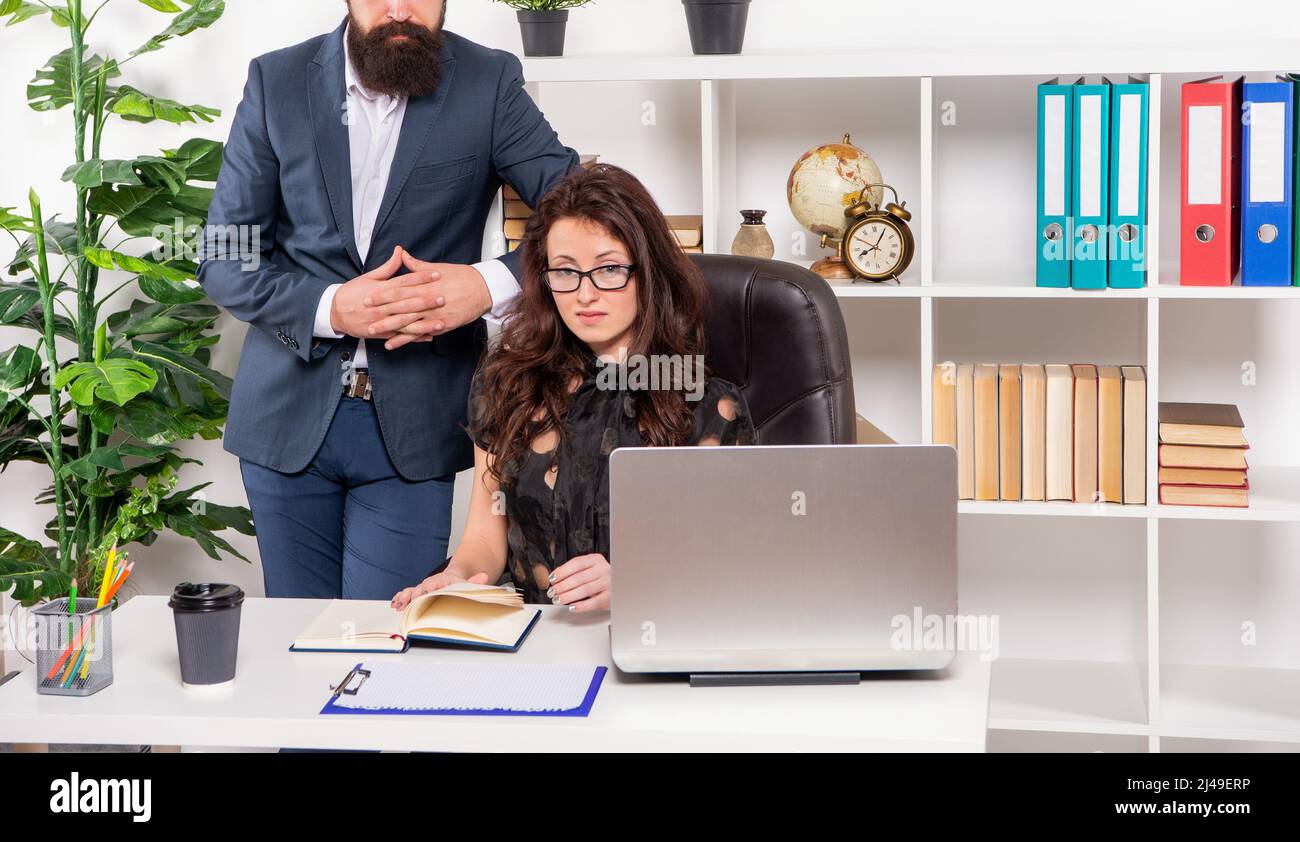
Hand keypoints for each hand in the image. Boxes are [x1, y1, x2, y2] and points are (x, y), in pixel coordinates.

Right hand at [329, 246, 431, 342]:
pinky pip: (400, 336)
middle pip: (407, 303)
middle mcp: (382, 306)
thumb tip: (400, 250)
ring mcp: (382, 321)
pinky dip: (414, 337)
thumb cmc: (353, 293)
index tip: (436, 274)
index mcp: (380, 289)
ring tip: (441, 322)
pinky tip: (429, 336)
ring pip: (405, 322)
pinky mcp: (381, 333)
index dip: (421, 278)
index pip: (404, 282)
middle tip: (443, 297)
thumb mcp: (369, 277)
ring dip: (424, 323)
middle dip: (426, 300)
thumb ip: (388, 267)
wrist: (335, 312)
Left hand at [366, 252, 491, 350]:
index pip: (398, 290)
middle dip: (380, 312)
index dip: (381, 294)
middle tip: (364, 316)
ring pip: (407, 322)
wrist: (483, 288)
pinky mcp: (441, 325)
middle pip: (399, 307)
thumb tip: (402, 253)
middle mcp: (427, 300)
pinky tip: (393, 343)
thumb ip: (416, 265)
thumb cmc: (461, 276)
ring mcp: (434, 314)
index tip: (367, 297)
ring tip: (373, 332)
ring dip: (389, 328)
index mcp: (424, 284)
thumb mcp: (437, 267)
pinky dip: (405, 339)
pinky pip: (420, 333)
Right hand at [391, 569, 490, 610]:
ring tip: (399, 605)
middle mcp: (430, 584)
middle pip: (420, 590)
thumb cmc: (458, 583)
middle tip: (408, 603)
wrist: (452, 579)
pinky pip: (407, 595)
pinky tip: (395, 604)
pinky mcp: (418, 594)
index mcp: (442, 581)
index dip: (430, 587)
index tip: (426, 590)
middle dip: (414, 597)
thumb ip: (475, 581)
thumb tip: (484, 576)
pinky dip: (401, 598)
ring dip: (405, 598)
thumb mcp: (467, 582)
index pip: (435, 583)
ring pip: (411, 592)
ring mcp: (423, 589)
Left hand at [547, 553, 610, 612]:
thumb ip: (574, 570)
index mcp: (596, 560)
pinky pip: (593, 602)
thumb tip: (555, 577)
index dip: (562, 571)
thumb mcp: (589, 569)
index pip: (577, 563)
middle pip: (579, 578)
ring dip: (568, 596)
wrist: (620, 585)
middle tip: (552, 592)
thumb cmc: (600, 577)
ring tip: (558, 600)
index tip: (552, 578)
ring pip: (585, 590)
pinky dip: (581, 606)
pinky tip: (572, 607)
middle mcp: (603, 570)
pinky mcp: (610, 597)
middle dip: (562, 586)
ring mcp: (608, 583)